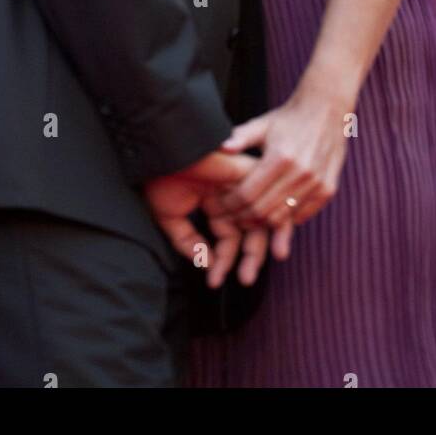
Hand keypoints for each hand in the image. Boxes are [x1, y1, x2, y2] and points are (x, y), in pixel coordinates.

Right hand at [143, 150, 281, 288]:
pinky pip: (273, 202)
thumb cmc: (161, 178)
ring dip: (258, 250)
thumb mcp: (170, 218)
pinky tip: (262, 247)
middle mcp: (231, 196)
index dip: (222, 261)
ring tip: (248, 274)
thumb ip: (187, 242)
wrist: (162, 152)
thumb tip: (205, 264)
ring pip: (262, 221)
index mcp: (214, 204)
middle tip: (244, 281)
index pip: (228, 237)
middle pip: (249, 232)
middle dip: (248, 259)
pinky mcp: (252, 176)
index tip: (214, 282)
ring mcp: (242, 186)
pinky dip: (274, 225)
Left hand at [210, 86, 350, 228]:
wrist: (326, 109)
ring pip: (282, 217)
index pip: (248, 194)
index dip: (230, 204)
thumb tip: (221, 148)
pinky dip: (286, 219)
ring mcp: (316, 183)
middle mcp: (300, 172)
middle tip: (230, 217)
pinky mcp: (328, 189)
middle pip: (263, 211)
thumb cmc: (288, 118)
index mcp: (280, 157)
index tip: (220, 205)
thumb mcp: (262, 124)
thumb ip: (240, 137)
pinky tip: (272, 213)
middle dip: (242, 217)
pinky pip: (302, 215)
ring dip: (262, 222)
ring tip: (247, 217)